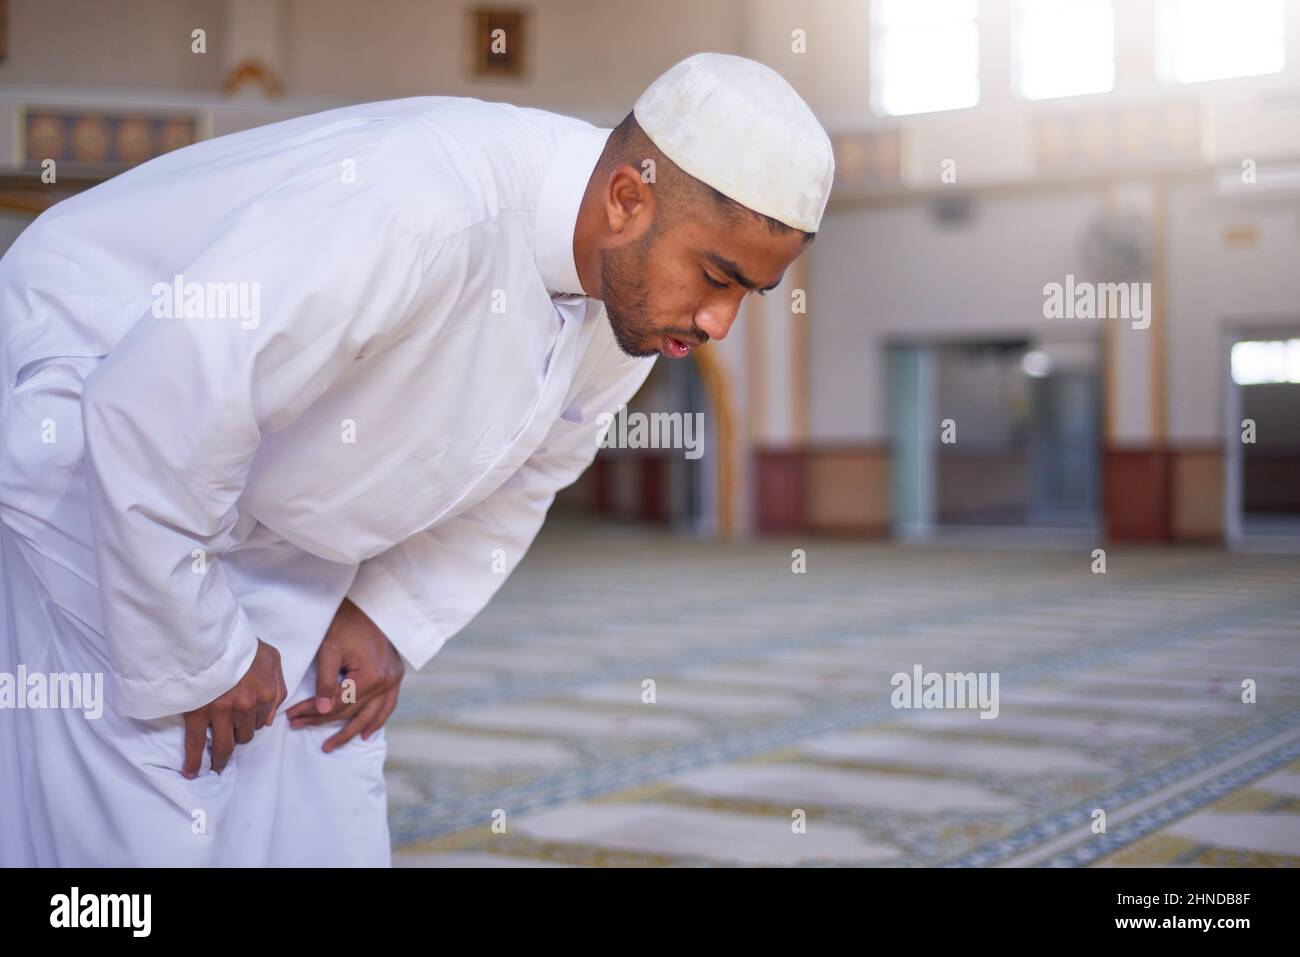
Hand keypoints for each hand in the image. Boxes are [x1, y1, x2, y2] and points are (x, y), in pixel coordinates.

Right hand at [182, 638, 286, 777]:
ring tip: (216, 764)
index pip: (262, 722)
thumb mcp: (272, 658)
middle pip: (244, 735)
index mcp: (266, 694)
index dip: (252, 722)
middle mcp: (247, 706)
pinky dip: (194, 761)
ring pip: (225, 744)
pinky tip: (191, 771)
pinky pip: (196, 744)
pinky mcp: (198, 713)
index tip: (242, 723)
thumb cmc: (242, 645)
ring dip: (221, 755)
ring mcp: (222, 712)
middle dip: (237, 736)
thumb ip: (279, 688)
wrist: (210, 636)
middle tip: (228, 735)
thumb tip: (269, 721)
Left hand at [286, 597, 404, 752]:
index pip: (338, 703)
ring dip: (352, 731)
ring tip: (332, 745)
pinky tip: (367, 732)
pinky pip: (388, 705)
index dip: (313, 712)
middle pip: (352, 711)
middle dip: (324, 721)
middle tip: (299, 726)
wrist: (370, 606)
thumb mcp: (330, 650)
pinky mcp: (396, 675)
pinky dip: (377, 719)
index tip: (293, 716)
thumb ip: (326, 682)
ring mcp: (395, 680)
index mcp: (372, 676)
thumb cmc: (346, 624)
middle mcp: (387, 681)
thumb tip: (323, 710)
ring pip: (372, 714)